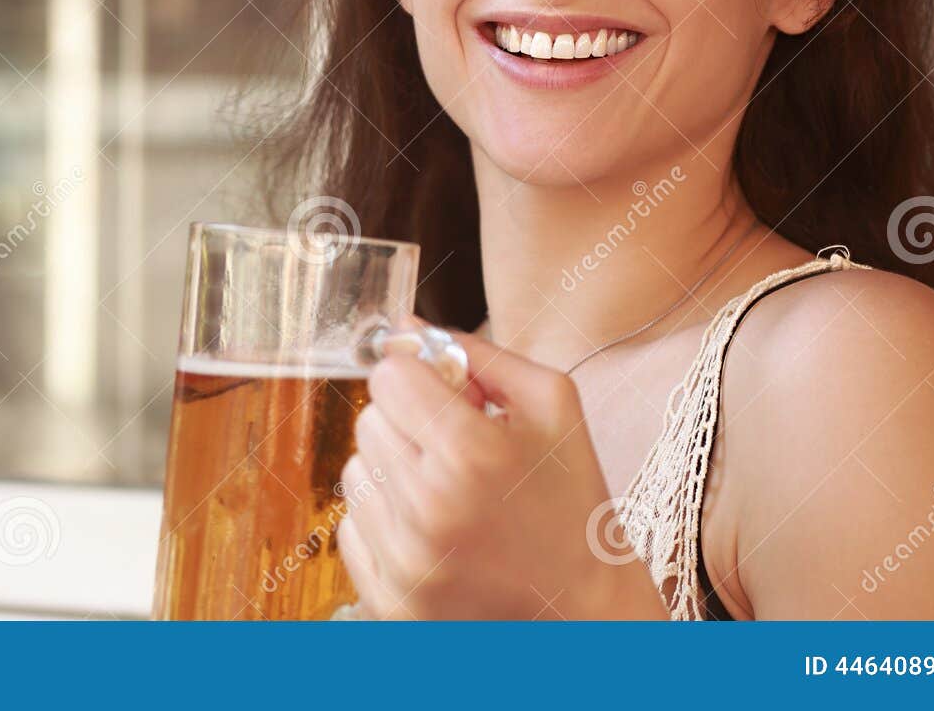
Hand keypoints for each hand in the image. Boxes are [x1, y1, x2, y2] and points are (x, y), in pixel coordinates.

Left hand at [336, 331, 668, 619]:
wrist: (582, 608)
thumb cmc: (570, 498)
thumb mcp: (551, 404)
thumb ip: (479, 353)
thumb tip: (406, 325)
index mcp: (471, 452)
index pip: (389, 376)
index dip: (418, 376)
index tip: (445, 394)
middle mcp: (428, 507)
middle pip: (369, 419)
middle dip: (408, 421)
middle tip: (455, 447)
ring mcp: (405, 560)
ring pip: (355, 471)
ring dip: (392, 470)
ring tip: (446, 490)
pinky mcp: (390, 599)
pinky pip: (350, 527)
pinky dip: (384, 520)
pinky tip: (432, 529)